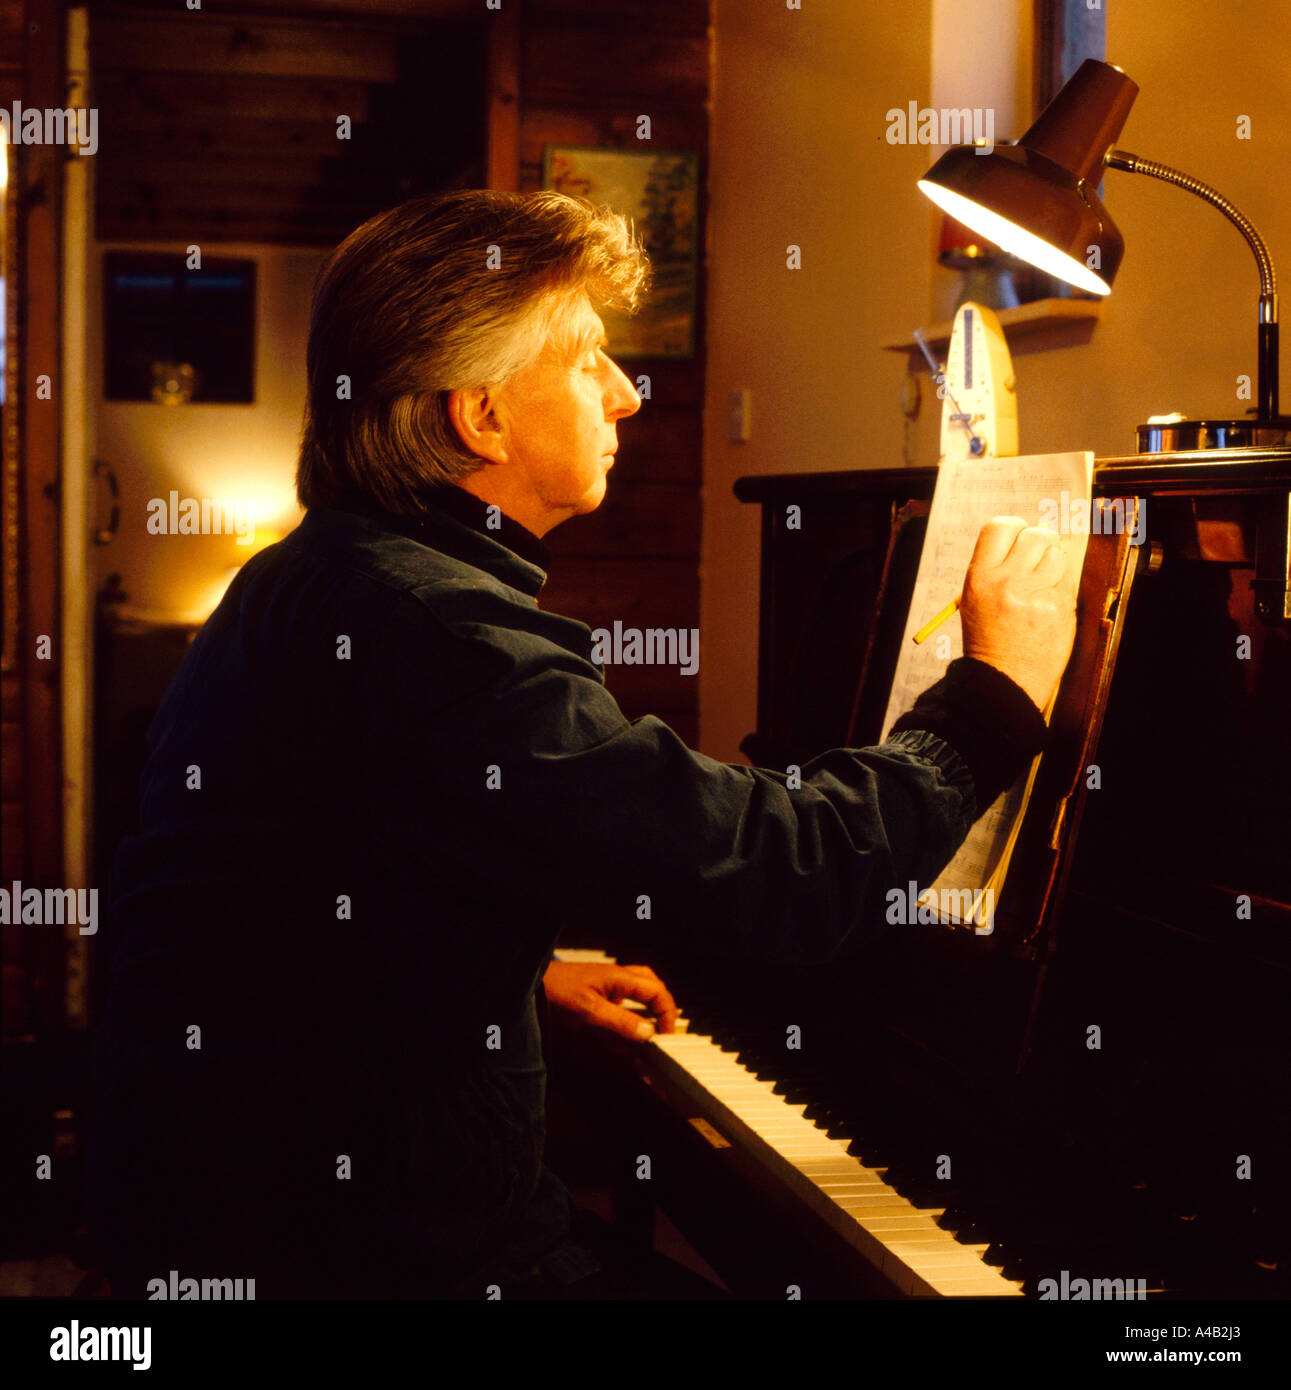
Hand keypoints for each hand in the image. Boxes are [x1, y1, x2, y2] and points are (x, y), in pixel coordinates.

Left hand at [542, 961, 678, 1040]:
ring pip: (636, 992)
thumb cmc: (557, 991)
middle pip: (650, 985)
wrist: (531, 985)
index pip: (656, 991)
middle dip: (660, 1006)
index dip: (666, 1012)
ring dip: (644, 1012)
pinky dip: (625, 1018)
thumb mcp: (590, 1010)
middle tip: (662, 1029)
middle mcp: (616, 978)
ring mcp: (605, 985)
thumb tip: (648, 1033)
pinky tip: (620, 1038)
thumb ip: (620, 1021)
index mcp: (619, 977)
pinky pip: (619, 1003)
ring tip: (643, 1036)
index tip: (665, 1035)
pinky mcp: (595, 994)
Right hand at [960, 516, 1078, 712]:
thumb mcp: (976, 598)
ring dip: (1054, 565)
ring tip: (1041, 586)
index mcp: (979, 577)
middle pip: (1036, 534)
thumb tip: (1031, 536)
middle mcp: (1005, 582)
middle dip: (1039, 545)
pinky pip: (1068, 580)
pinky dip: (1062, 587)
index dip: (1015, 528)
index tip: (1019, 539)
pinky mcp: (1059, 608)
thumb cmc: (990, 638)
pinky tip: (1048, 604)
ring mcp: (1034, 595)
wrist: (1004, 679)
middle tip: (1034, 565)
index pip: (1001, 526)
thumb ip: (998, 565)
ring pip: (1057, 554)